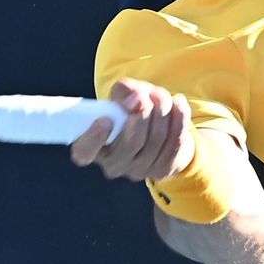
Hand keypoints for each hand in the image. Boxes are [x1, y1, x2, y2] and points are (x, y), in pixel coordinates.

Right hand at [69, 78, 194, 181]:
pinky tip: (177, 103)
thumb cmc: (130, 110)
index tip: (105, 120)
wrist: (157, 127)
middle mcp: (113, 165)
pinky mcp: (162, 170)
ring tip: (161, 95)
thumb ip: (123, 92)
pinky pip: (175, 142)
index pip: (84, 152)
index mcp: (92, 147)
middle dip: (144, 112)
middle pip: (132, 142)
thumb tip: (136, 100)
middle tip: (146, 95)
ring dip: (162, 111)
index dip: (93, 138)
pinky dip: (179, 118)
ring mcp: (138, 171)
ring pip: (156, 139)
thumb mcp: (122, 95)